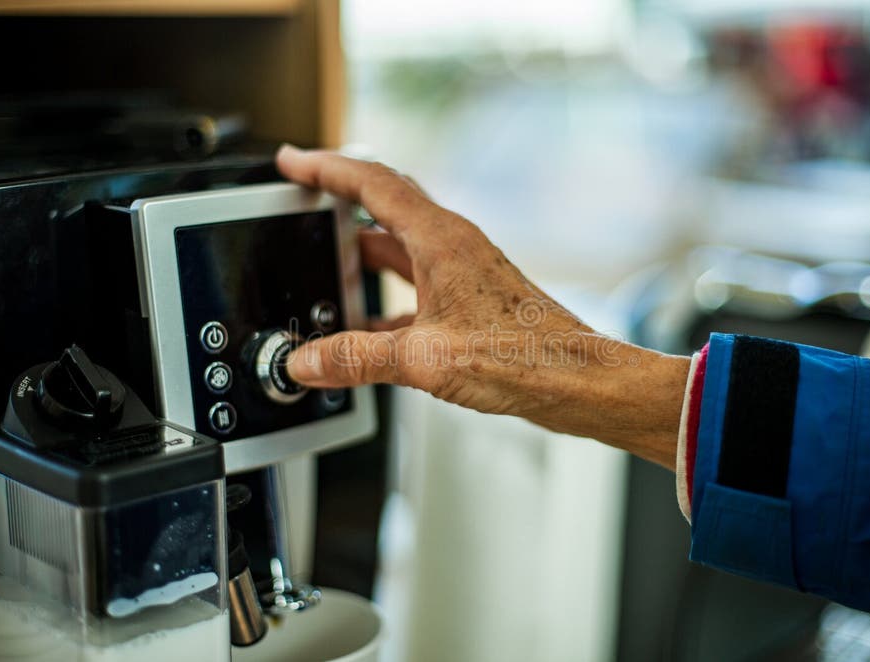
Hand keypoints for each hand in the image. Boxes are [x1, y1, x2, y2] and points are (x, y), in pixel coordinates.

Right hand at [276, 145, 689, 468]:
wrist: (579, 382)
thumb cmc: (526, 358)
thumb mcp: (426, 359)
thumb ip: (358, 359)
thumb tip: (306, 361)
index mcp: (441, 240)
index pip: (370, 184)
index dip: (324, 168)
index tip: (290, 162)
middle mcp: (452, 247)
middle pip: (383, 206)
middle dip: (337, 201)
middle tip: (301, 201)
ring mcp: (462, 274)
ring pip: (398, 249)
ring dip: (360, 256)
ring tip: (321, 269)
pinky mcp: (469, 304)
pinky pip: (413, 289)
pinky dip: (382, 299)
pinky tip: (364, 329)